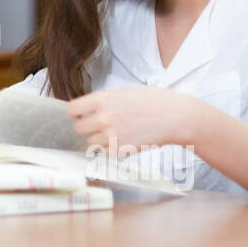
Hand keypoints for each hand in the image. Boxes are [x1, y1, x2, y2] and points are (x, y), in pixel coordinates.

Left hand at [66, 86, 195, 151]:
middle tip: (99, 125)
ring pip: (90, 143)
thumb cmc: (152, 102)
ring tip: (114, 133)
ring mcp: (112, 136)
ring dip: (98, 139)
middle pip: (79, 128)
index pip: (73, 109)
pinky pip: (103, 153)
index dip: (77, 113)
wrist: (174, 117)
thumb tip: (87, 111)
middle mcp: (104, 118)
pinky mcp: (121, 150)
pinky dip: (108, 150)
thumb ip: (104, 101)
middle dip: (87, 127)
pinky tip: (120, 141)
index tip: (81, 115)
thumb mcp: (124, 93)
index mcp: (103, 99)